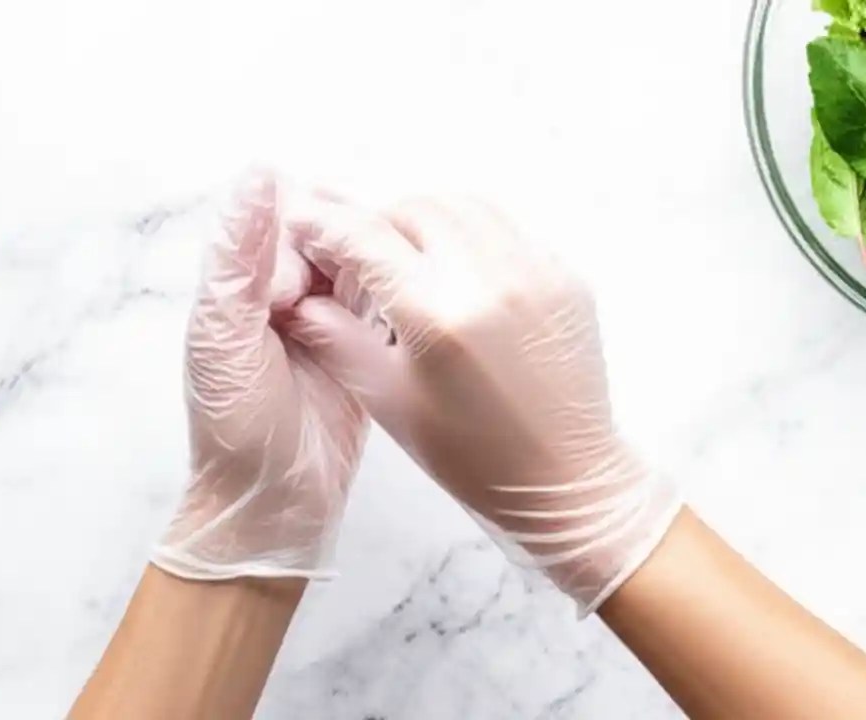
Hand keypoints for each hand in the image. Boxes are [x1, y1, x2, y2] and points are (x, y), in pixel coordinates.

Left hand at [151, 174, 372, 579]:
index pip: (285, 225)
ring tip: (399, 275)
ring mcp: (327, 325)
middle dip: (351, 241)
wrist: (273, 506)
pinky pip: (383, 307)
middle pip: (328, 238)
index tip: (321, 260)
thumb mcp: (225, 336)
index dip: (308, 231)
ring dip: (378, 265)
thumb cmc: (236, 428)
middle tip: (370, 267)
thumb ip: (240, 259)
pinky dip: (396, 295)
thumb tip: (259, 177)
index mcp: (243, 286)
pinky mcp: (363, 351)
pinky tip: (416, 291)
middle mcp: (285, 299)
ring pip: (360, 268)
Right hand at [286, 196, 680, 612]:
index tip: (306, 220)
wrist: (565, 476)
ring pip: (465, 207)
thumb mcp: (387, 398)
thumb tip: (299, 294)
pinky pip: (508, 230)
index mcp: (438, 316)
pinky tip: (462, 277)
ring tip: (413, 261)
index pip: (366, 237)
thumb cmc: (472, 453)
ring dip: (428, 222)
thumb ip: (335, 335)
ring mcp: (536, 273)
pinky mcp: (567, 277)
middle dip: (379, 223)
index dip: (325, 223)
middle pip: (415, 208)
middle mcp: (491, 281)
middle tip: (363, 255)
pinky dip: (474, 238)